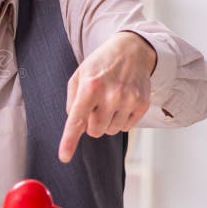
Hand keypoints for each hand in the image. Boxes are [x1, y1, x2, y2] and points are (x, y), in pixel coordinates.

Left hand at [59, 32, 156, 162]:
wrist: (131, 50)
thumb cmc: (100, 65)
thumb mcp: (79, 76)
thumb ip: (72, 102)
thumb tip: (76, 126)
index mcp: (90, 87)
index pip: (76, 120)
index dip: (69, 140)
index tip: (64, 157)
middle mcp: (111, 95)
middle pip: (95, 131)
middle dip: (92, 123)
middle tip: (95, 105)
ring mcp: (129, 100)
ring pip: (111, 131)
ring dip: (107, 121)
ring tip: (109, 100)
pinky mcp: (142, 104)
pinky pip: (127, 127)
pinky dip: (121, 119)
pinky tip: (122, 102)